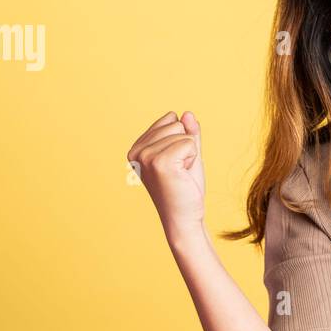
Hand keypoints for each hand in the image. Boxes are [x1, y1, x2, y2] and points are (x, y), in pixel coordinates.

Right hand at [126, 110, 206, 239]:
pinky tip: (183, 176)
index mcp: (137, 147)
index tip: (176, 163)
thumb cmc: (185, 189)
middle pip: (177, 123)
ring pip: (184, 133)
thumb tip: (188, 113)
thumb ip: (188, 133)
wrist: (184, 217)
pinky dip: (193, 159)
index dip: (181, 140)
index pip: (170, 119)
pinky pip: (189, 143)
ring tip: (180, 174)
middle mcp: (137, 150)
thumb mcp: (188, 154)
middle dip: (186, 146)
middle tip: (180, 171)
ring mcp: (146, 156)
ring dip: (190, 154)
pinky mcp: (159, 162)